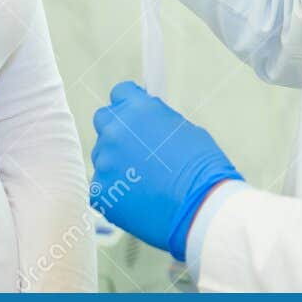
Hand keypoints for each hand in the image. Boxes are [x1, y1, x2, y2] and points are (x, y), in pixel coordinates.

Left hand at [90, 81, 242, 260]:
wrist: (200, 208)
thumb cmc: (201, 169)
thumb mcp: (183, 129)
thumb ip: (156, 120)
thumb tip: (146, 121)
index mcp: (138, 109)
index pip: (120, 93)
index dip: (129, 103)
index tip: (135, 114)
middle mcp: (115, 131)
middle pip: (103, 119)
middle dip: (116, 128)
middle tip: (135, 146)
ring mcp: (105, 161)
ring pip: (102, 155)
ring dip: (116, 161)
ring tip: (144, 179)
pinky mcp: (99, 191)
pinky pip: (101, 185)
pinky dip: (115, 190)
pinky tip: (138, 197)